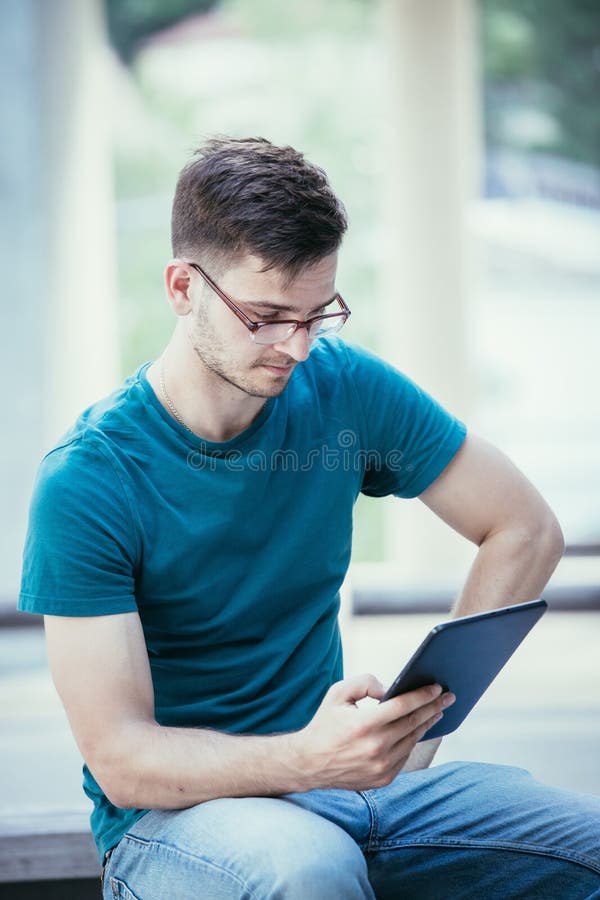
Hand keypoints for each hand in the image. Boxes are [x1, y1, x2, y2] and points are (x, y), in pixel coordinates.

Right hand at [293, 674, 454, 791]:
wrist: (309, 763)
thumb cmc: (325, 724)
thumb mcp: (337, 694)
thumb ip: (364, 683)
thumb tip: (390, 689)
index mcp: (363, 725)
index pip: (402, 706)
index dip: (422, 695)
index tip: (437, 687)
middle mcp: (374, 748)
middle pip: (413, 723)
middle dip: (433, 707)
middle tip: (449, 697)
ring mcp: (380, 767)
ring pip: (412, 740)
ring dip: (427, 724)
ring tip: (437, 711)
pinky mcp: (383, 779)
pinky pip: (405, 755)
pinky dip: (413, 740)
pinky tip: (419, 729)